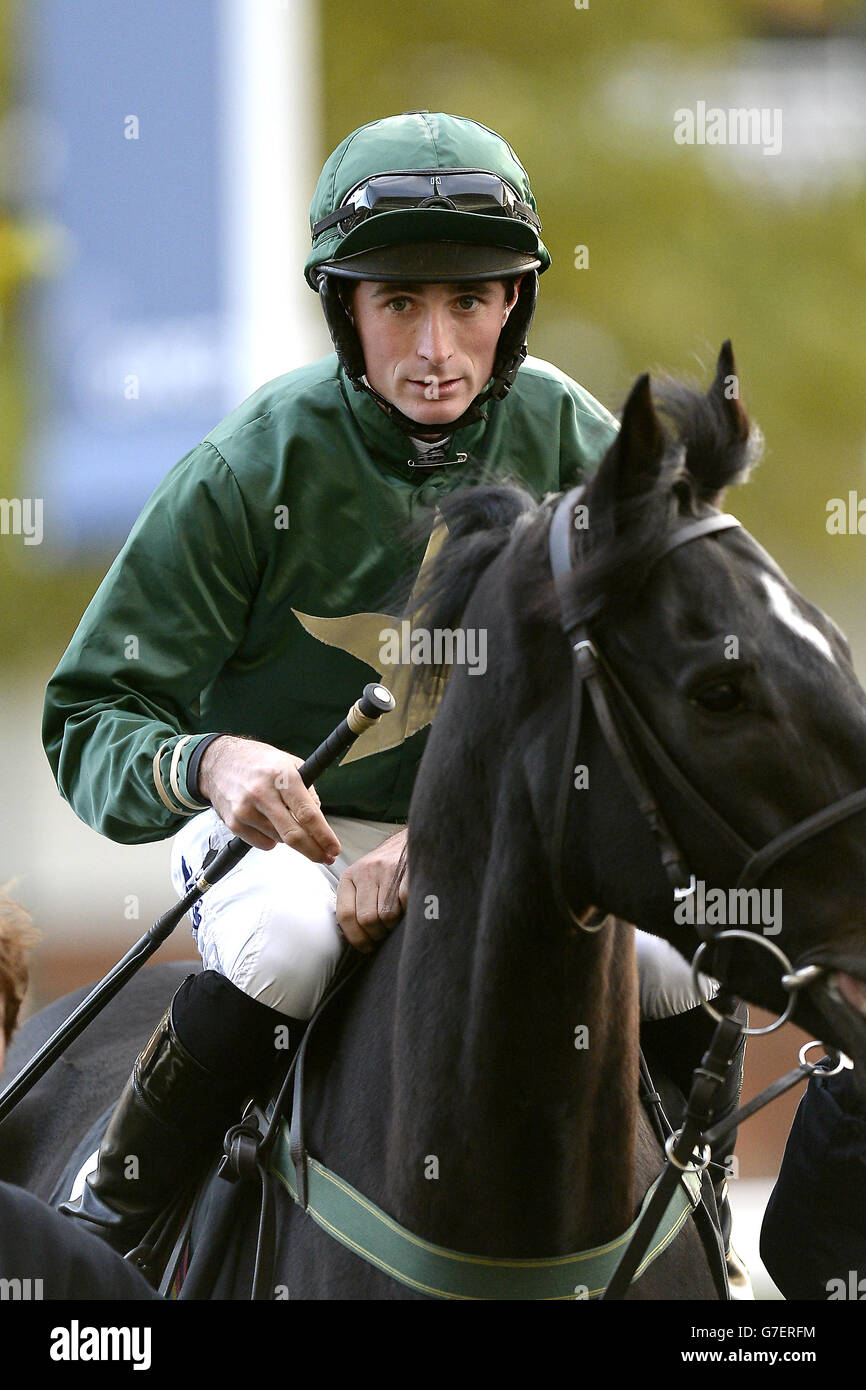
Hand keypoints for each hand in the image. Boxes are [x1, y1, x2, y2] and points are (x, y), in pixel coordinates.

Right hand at [197, 735, 340, 862]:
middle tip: (325, 858)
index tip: (334, 848)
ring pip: (280, 840)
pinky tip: (266, 822)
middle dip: (314, 851)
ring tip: (282, 817)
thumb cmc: (259, 763)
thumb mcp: (290, 764)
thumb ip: (308, 791)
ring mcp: (246, 809)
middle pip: (294, 835)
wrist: (219, 762)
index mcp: (282, 776)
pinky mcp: (234, 823)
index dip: (324, 835)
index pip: (308, 813)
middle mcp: (263, 793)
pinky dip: (271, 839)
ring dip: (289, 838)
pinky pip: (263, 844)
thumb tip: (319, 820)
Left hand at [336, 828, 408, 952]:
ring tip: (397, 921)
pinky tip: (409, 909)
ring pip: (387, 915)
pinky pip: (405, 903)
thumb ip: (355, 901)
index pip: (345, 915)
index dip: (356, 938)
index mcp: (350, 876)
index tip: (366, 947)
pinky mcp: (408, 870)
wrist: (410, 840)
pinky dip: (409, 912)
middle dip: (378, 934)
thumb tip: (353, 938)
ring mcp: (387, 869)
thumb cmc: (385, 868)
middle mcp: (366, 871)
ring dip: (393, 925)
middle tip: (384, 934)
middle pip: (367, 919)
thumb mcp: (363, 879)